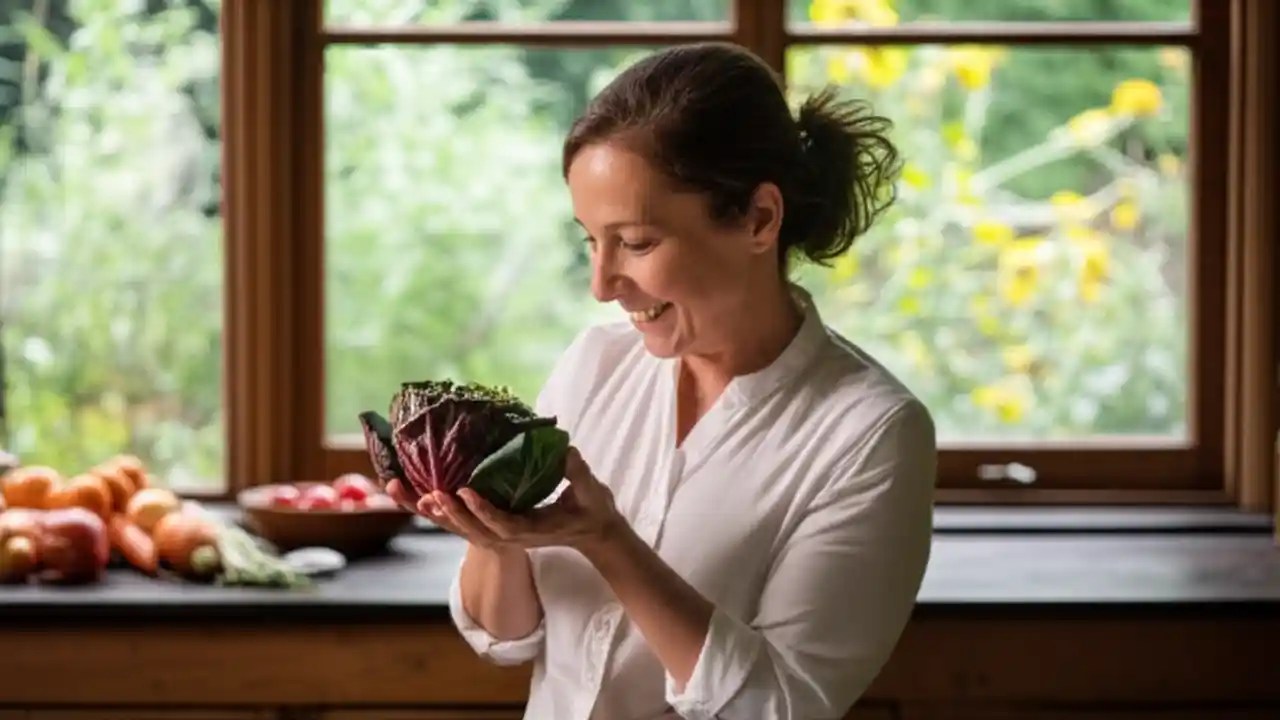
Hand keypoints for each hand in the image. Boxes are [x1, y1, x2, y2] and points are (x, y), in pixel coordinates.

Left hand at [390, 447, 623, 554]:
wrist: (593, 533)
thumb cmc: (593, 512)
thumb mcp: (590, 492)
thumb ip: (577, 472)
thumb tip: (566, 449)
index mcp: (533, 530)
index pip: (502, 524)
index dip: (482, 509)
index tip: (464, 490)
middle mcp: (512, 537)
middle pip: (473, 530)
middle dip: (449, 513)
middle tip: (429, 492)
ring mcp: (502, 535)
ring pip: (462, 528)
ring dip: (436, 513)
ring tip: (411, 494)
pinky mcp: (496, 528)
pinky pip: (463, 522)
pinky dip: (441, 511)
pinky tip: (419, 496)